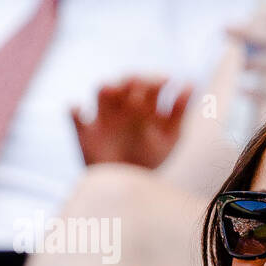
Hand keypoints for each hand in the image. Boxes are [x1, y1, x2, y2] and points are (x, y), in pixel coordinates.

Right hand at [71, 77, 191, 168]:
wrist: (125, 186)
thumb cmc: (149, 158)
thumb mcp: (170, 137)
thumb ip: (179, 112)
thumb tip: (191, 84)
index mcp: (143, 104)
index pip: (149, 84)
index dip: (156, 80)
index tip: (165, 80)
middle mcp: (122, 106)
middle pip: (125, 84)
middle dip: (131, 81)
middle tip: (138, 82)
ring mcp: (103, 116)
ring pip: (101, 93)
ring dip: (106, 88)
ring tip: (110, 89)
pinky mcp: (85, 131)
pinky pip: (75, 116)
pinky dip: (75, 110)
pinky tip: (78, 110)